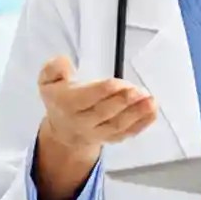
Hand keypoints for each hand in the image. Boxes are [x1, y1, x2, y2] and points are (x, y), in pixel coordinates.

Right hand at [34, 55, 157, 199]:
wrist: (64, 131)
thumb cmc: (60, 98)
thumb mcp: (48, 80)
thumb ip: (53, 69)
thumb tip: (64, 61)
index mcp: (65, 104)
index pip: (85, 99)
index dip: (102, 91)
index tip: (117, 83)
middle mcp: (81, 122)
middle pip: (104, 113)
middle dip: (122, 102)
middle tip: (139, 91)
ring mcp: (98, 133)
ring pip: (118, 125)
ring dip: (136, 113)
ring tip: (150, 100)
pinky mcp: (112, 138)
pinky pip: (127, 133)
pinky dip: (142, 123)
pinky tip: (153, 111)